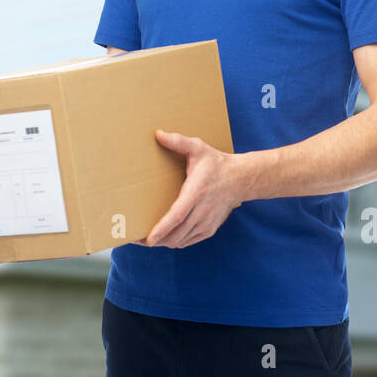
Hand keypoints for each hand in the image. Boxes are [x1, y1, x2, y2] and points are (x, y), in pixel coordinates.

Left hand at [138, 129, 243, 248]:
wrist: (240, 179)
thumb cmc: (216, 163)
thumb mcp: (198, 148)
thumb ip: (178, 141)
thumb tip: (158, 134)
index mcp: (196, 193)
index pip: (177, 216)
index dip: (162, 229)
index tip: (148, 238)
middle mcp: (202, 212)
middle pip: (176, 234)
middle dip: (155, 240)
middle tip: (136, 239)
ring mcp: (206, 223)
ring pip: (180, 240)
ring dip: (163, 242)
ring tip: (146, 239)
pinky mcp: (209, 229)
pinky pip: (188, 241)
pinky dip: (175, 242)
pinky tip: (164, 238)